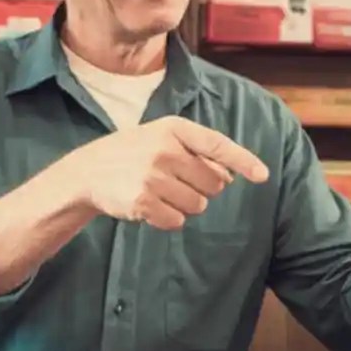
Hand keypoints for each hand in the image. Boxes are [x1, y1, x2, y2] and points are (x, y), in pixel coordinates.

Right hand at [60, 116, 268, 230]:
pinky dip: (168, 219)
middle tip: (176, 181)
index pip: (217, 145)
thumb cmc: (134, 153)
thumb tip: (230, 176)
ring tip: (159, 191)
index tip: (263, 176)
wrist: (88, 171)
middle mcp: (165, 149)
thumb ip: (197, 152)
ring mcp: (153, 176)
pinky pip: (177, 221)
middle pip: (214, 183)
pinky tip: (150, 205)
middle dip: (202, 188)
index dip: (243, 161)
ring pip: (198, 205)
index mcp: (174, 128)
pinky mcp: (142, 202)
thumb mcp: (162, 138)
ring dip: (185, 205)